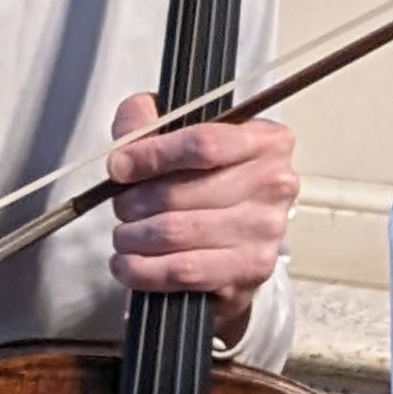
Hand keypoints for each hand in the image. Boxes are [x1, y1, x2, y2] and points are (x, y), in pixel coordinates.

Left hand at [106, 92, 296, 344]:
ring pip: (176, 232)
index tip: (119, 167)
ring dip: (134, 237)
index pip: (202, 143)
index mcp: (265, 139)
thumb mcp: (183, 138)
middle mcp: (273, 183)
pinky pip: (183, 270)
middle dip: (135, 202)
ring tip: (124, 235)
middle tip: (121, 208)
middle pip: (181, 192)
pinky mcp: (251, 269)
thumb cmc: (210, 181)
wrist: (240, 238)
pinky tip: (128, 264)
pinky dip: (144, 269)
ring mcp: (266, 229)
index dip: (152, 155)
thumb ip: (150, 122)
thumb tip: (127, 132)